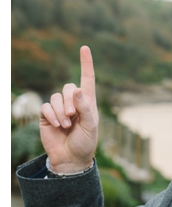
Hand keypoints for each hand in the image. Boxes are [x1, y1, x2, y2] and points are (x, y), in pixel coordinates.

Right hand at [38, 46, 98, 172]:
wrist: (71, 158)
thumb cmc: (85, 142)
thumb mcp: (91, 125)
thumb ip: (85, 108)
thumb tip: (77, 90)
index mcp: (88, 102)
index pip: (87, 78)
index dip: (86, 63)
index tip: (84, 48)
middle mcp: (73, 102)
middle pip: (68, 87)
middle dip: (70, 101)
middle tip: (73, 116)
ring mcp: (59, 109)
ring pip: (56, 98)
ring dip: (61, 111)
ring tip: (66, 125)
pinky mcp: (46, 116)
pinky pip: (46, 107)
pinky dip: (51, 115)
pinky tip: (56, 125)